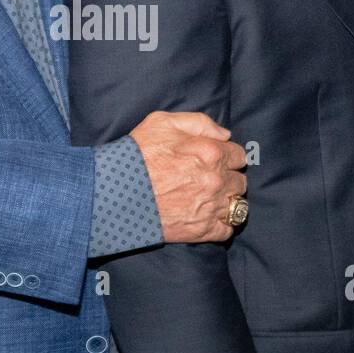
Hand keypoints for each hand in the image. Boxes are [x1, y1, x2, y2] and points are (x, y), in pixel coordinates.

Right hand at [130, 111, 246, 243]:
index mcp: (211, 152)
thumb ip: (200, 122)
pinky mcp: (201, 231)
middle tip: (209, 179)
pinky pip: (227, 230)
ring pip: (237, 205)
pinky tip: (207, 217)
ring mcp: (210, 207)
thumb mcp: (163, 122)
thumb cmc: (136, 154)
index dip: (227, 156)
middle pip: (240, 181)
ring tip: (209, 199)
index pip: (239, 155)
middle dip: (228, 178)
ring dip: (227, 201)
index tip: (214, 160)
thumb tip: (225, 135)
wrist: (113, 192)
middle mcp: (216, 180)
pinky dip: (221, 225)